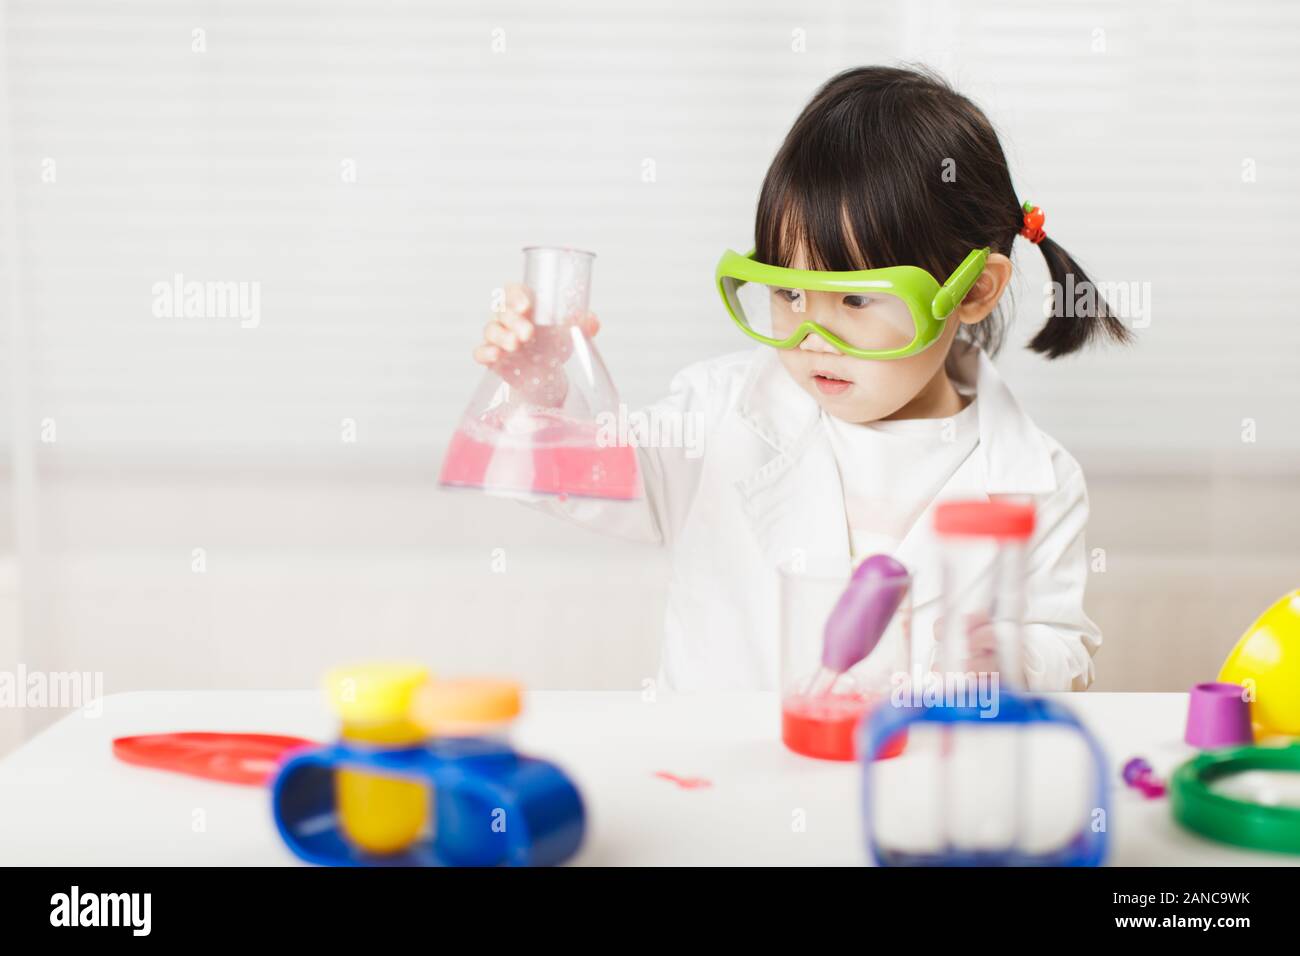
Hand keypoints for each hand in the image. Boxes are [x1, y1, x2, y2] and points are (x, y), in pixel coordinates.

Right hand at [473, 283, 599, 365]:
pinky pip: (480, 351)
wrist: (548, 374)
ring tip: (515, 346)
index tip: (525, 305)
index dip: (515, 295)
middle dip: (513, 321)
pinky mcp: (491, 357)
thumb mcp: (570, 332)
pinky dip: (485, 352)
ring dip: (501, 336)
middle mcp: (507, 317)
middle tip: (528, 334)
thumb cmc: (554, 343)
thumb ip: (583, 324)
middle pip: (502, 311)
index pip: (512, 290)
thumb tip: (592, 320)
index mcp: (524, 304)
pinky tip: (496, 355)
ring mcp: (498, 336)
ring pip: (491, 329)